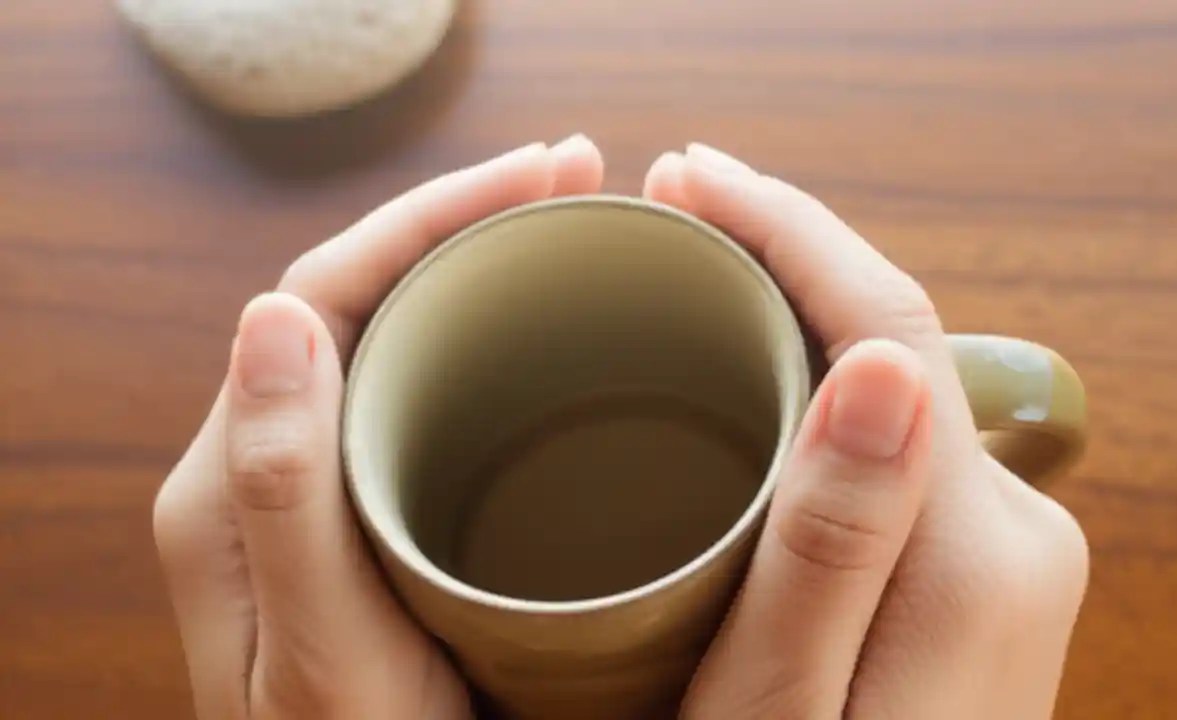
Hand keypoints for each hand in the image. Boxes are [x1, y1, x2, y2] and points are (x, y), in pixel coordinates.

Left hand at [153, 137, 604, 718]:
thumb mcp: (316, 653)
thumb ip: (283, 498)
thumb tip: (277, 314)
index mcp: (240, 469)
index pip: (330, 291)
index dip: (436, 215)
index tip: (549, 175)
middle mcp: (277, 455)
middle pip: (370, 293)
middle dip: (475, 217)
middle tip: (585, 180)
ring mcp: (331, 477)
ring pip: (402, 333)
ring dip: (485, 265)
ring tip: (581, 229)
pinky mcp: (379, 503)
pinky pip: (427, 390)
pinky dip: (493, 338)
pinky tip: (560, 332)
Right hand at [644, 145, 1088, 718]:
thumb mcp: (782, 709)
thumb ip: (836, 545)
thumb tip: (878, 361)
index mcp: (977, 550)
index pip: (887, 324)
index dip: (783, 226)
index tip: (679, 177)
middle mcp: (1017, 533)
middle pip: (895, 339)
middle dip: (783, 251)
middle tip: (667, 211)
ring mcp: (1005, 555)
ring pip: (893, 386)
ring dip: (800, 308)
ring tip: (697, 265)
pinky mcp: (977, 578)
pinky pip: (894, 444)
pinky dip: (820, 385)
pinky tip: (753, 371)